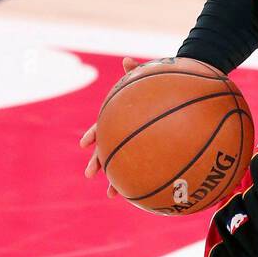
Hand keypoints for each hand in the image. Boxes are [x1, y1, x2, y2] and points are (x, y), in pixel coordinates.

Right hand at [80, 56, 142, 197]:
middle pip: (106, 151)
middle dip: (97, 163)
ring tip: (112, 194)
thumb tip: (126, 60)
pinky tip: (141, 197)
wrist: (173, 103)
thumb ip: (136, 73)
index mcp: (117, 120)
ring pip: (121, 166)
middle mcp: (121, 135)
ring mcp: (134, 148)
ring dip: (115, 180)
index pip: (101, 128)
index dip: (92, 136)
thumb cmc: (156, 90)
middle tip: (89, 175)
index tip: (84, 144)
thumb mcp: (146, 79)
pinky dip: (140, 183)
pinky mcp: (148, 157)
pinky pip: (143, 172)